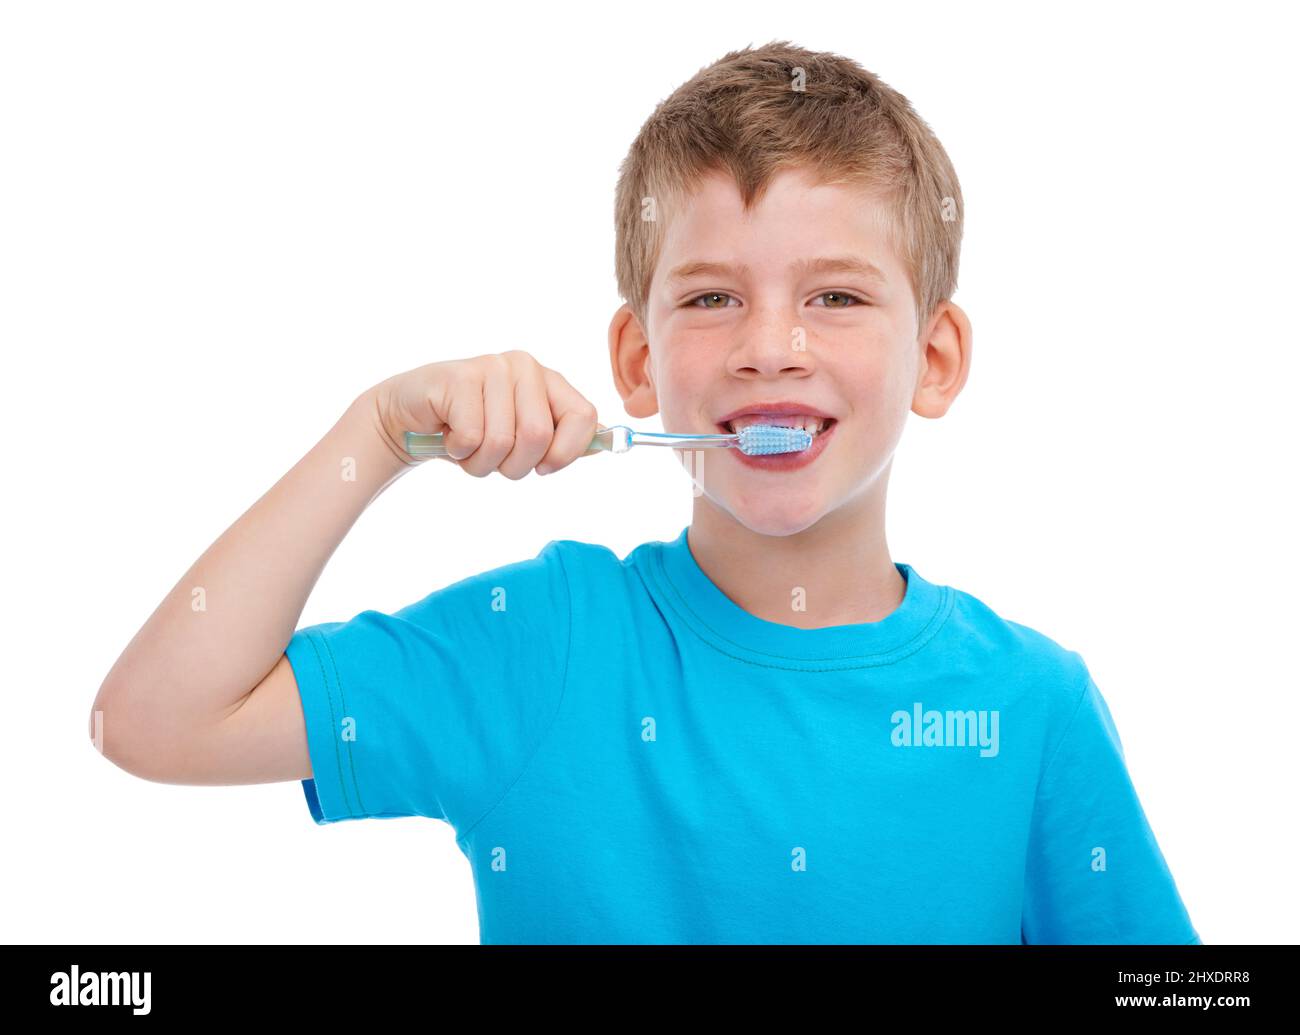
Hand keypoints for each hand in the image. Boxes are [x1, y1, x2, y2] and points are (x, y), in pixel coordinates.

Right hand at [364, 351, 600, 478]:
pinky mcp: (458, 378)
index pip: (584, 416)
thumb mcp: (521, 436)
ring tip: (467, 445)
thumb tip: (606, 443)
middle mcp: (524, 367)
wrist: (411, 417)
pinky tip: (449, 436)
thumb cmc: (472, 429)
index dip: (566, 452)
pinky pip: (472, 437)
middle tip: (492, 457)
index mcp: (548, 380)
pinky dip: (458, 451)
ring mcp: (491, 368)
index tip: (544, 468)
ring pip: (503, 442)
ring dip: (481, 463)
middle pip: (539, 437)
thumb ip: (561, 438)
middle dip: (513, 466)